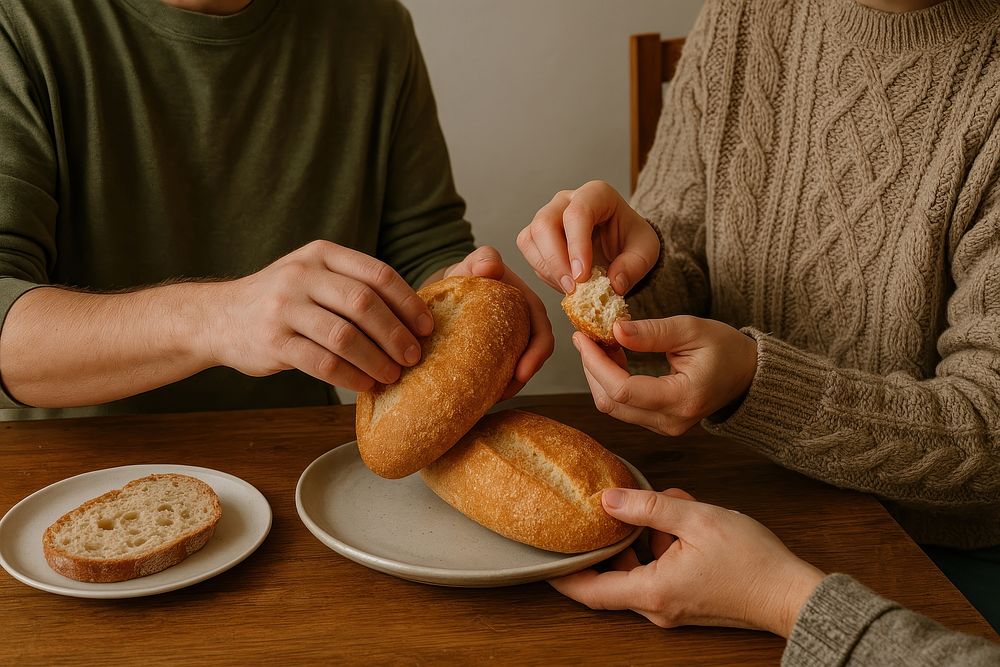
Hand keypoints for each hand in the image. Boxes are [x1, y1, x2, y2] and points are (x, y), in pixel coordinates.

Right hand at [205, 240, 433, 391]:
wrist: (219, 316)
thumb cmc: (284, 301)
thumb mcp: (314, 275)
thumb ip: (353, 285)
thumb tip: (411, 318)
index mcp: (322, 254)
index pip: (377, 274)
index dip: (408, 303)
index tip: (427, 327)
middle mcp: (302, 274)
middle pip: (364, 304)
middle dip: (395, 334)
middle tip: (414, 356)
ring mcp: (284, 307)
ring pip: (344, 336)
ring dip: (376, 359)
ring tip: (393, 374)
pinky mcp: (272, 341)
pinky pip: (321, 363)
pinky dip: (350, 377)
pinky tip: (365, 385)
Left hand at [438, 246, 554, 397]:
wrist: (452, 286)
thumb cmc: (470, 272)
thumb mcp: (476, 262)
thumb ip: (483, 259)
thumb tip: (489, 267)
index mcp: (529, 308)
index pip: (542, 335)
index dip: (536, 356)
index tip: (521, 373)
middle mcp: (525, 330)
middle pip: (531, 362)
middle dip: (518, 382)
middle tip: (498, 395)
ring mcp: (512, 345)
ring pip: (514, 374)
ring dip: (503, 388)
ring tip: (483, 400)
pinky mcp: (496, 357)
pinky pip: (497, 376)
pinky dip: (488, 387)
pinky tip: (473, 396)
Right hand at [517, 181, 659, 295]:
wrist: (619, 244)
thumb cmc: (630, 240)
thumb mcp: (646, 251)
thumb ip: (634, 266)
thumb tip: (614, 284)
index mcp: (596, 194)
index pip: (578, 212)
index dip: (577, 246)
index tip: (583, 277)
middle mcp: (566, 200)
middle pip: (545, 223)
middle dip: (556, 261)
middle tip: (573, 289)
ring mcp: (547, 215)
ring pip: (530, 238)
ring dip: (547, 269)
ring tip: (570, 290)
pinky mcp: (536, 235)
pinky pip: (529, 252)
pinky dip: (543, 272)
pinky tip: (564, 283)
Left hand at [549, 488, 824, 636]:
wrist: (793, 594)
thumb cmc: (753, 561)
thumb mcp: (696, 519)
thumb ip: (648, 507)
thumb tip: (608, 499)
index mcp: (652, 591)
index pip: (590, 590)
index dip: (562, 576)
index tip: (542, 559)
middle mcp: (657, 608)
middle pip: (613, 577)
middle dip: (610, 544)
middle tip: (603, 514)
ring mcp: (673, 610)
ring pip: (639, 571)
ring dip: (642, 541)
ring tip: (660, 509)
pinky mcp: (688, 604)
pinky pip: (659, 575)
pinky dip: (661, 549)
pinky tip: (679, 522)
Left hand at [574, 316, 757, 435]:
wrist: (748, 374)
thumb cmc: (726, 348)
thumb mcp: (692, 329)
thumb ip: (652, 332)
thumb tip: (614, 330)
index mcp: (682, 399)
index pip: (623, 390)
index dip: (596, 364)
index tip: (582, 337)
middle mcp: (670, 421)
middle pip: (612, 403)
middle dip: (592, 368)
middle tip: (586, 336)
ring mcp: (664, 426)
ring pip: (613, 408)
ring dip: (598, 375)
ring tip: (599, 343)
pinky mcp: (659, 423)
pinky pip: (624, 407)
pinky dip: (611, 382)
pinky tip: (612, 357)